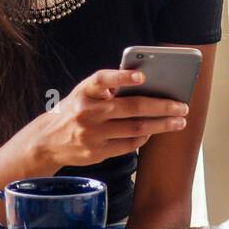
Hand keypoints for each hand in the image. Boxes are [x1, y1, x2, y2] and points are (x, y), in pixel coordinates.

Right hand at [20, 69, 189, 171]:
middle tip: (183, 106)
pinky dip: (144, 138)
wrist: (45, 142)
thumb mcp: (84, 95)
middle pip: (131, 107)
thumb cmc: (75, 111)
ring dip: (161, 125)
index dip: (122, 77)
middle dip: (161, 106)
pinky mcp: (96, 152)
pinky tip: (155, 132)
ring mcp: (92, 134)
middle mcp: (87, 112)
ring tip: (179, 121)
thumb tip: (149, 85)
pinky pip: (128, 144)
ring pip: (135, 128)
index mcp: (84, 92)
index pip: (102, 80)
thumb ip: (109, 89)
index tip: (142, 76)